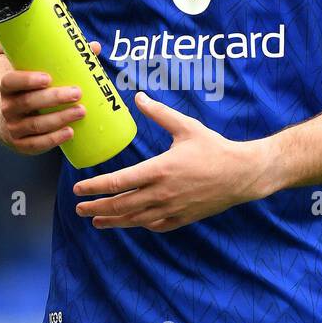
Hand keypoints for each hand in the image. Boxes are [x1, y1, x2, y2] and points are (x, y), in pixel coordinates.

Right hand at [0, 41, 100, 155]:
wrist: (4, 118)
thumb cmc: (26, 89)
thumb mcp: (32, 70)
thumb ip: (55, 56)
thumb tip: (94, 46)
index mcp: (6, 86)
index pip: (11, 81)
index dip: (27, 80)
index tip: (48, 78)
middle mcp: (6, 107)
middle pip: (28, 102)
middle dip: (54, 98)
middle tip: (77, 93)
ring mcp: (12, 127)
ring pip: (36, 124)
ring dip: (59, 118)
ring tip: (81, 111)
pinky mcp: (21, 144)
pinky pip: (37, 144)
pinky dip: (54, 139)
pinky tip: (70, 132)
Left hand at [72, 91, 271, 231]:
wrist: (242, 174)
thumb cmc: (214, 148)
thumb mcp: (186, 127)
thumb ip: (159, 113)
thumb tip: (138, 97)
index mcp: (160, 169)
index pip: (118, 182)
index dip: (95, 186)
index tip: (78, 188)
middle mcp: (163, 193)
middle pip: (121, 205)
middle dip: (97, 207)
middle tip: (79, 208)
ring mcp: (172, 208)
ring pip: (135, 219)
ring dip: (113, 220)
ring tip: (96, 220)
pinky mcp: (183, 218)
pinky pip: (155, 225)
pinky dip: (139, 224)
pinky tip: (130, 221)